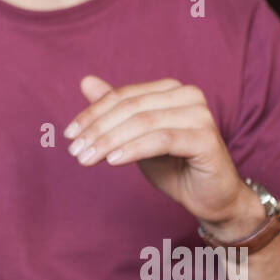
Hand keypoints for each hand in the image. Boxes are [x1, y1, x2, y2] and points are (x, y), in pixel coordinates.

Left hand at [64, 76, 252, 227]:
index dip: (93, 113)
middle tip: (75, 150)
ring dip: (110, 141)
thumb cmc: (174, 166)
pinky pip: (162, 139)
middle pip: (131, 107)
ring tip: (87, 159)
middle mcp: (188, 96)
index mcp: (171, 90)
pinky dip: (133, 149)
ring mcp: (200, 115)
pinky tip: (112, 161)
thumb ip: (115, 110)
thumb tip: (86, 80)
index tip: (69, 134)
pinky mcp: (206, 139)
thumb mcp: (136, 137)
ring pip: (143, 122)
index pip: (123, 96)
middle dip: (98, 129)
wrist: (210, 198)